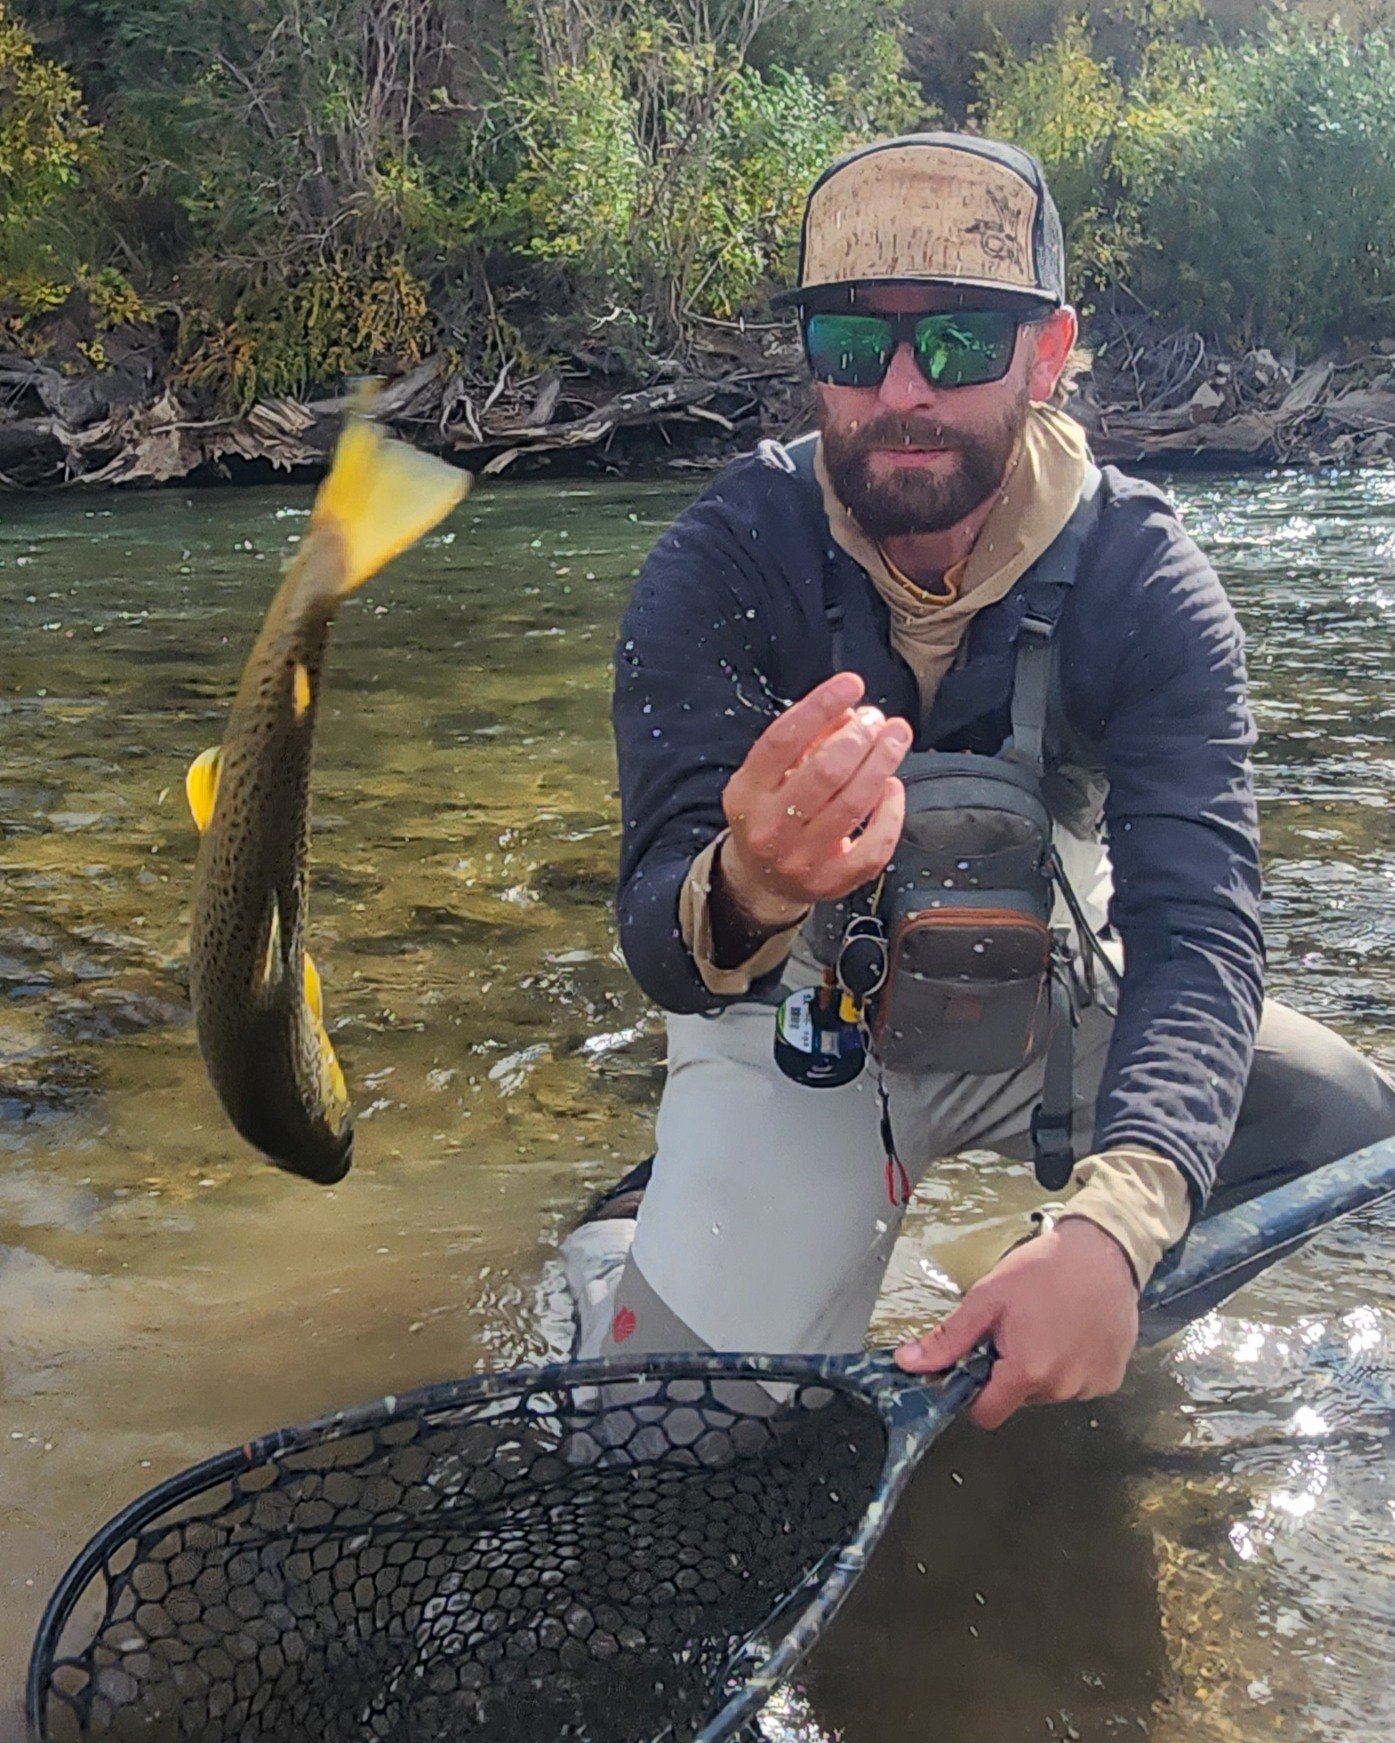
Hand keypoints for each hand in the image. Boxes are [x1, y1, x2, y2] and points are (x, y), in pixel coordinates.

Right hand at [718, 672, 910, 930]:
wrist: (760, 880)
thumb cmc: (772, 813)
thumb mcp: (769, 775)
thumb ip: (806, 741)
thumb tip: (849, 711)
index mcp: (747, 793)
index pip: (782, 741)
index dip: (820, 707)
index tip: (851, 684)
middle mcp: (770, 827)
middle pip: (824, 773)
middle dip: (859, 738)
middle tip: (878, 719)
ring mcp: (801, 859)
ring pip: (852, 805)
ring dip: (881, 763)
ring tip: (896, 738)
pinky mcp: (832, 883)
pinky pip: (873, 848)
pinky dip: (891, 814)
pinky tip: (893, 787)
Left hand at [894, 1218, 1140, 1429]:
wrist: (1105, 1251)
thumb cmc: (1046, 1268)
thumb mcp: (987, 1298)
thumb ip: (949, 1338)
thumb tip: (909, 1362)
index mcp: (1027, 1371)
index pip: (986, 1415)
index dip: (974, 1395)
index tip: (978, 1367)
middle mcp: (1062, 1388)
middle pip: (1018, 1399)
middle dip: (1010, 1372)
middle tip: (1016, 1330)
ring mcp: (1091, 1386)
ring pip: (1049, 1392)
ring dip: (1042, 1367)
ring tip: (1047, 1324)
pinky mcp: (1111, 1378)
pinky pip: (1079, 1383)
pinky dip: (1071, 1364)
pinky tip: (1071, 1331)